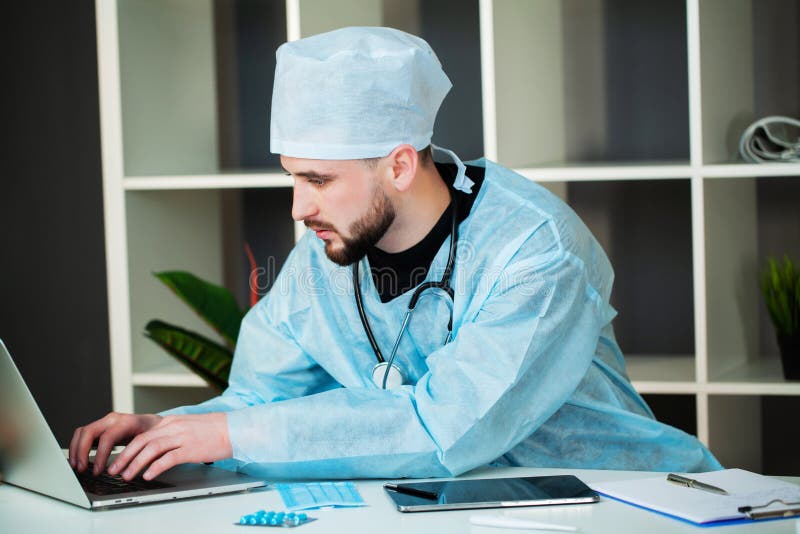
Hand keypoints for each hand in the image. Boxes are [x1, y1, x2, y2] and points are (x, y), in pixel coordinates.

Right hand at [69, 412, 160, 474]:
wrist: (154, 423)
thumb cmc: (154, 434)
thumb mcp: (151, 442)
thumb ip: (140, 454)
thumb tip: (131, 472)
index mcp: (127, 422)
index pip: (107, 437)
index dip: (100, 455)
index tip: (97, 471)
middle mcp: (113, 419)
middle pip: (89, 432)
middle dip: (81, 452)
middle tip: (81, 470)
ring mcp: (105, 421)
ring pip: (82, 432)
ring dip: (76, 450)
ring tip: (76, 467)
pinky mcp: (100, 426)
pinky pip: (83, 434)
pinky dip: (77, 447)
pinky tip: (78, 460)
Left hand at [106, 413, 231, 480]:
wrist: (234, 429)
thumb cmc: (213, 431)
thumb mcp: (187, 428)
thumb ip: (170, 435)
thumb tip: (154, 451)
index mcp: (171, 421)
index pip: (142, 434)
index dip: (126, 449)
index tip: (117, 460)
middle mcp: (174, 426)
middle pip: (142, 441)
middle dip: (125, 457)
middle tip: (114, 469)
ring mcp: (182, 437)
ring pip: (151, 449)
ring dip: (135, 463)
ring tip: (127, 476)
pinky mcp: (191, 448)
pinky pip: (168, 458)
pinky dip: (155, 467)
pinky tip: (148, 475)